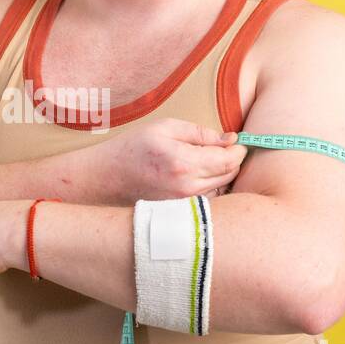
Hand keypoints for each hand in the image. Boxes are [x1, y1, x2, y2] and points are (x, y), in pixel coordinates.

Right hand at [74, 117, 247, 203]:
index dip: (239, 149)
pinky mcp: (180, 214)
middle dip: (233, 161)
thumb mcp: (164, 129)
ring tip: (208, 163)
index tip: (237, 142)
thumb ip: (200, 133)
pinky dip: (210, 189)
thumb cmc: (131, 150)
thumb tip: (230, 139)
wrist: (105, 180)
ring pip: (222, 190)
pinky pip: (208, 201)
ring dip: (223, 176)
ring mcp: (184, 205)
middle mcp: (187, 188)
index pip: (229, 159)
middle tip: (225, 149)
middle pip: (230, 176)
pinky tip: (197, 179)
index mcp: (184, 163)